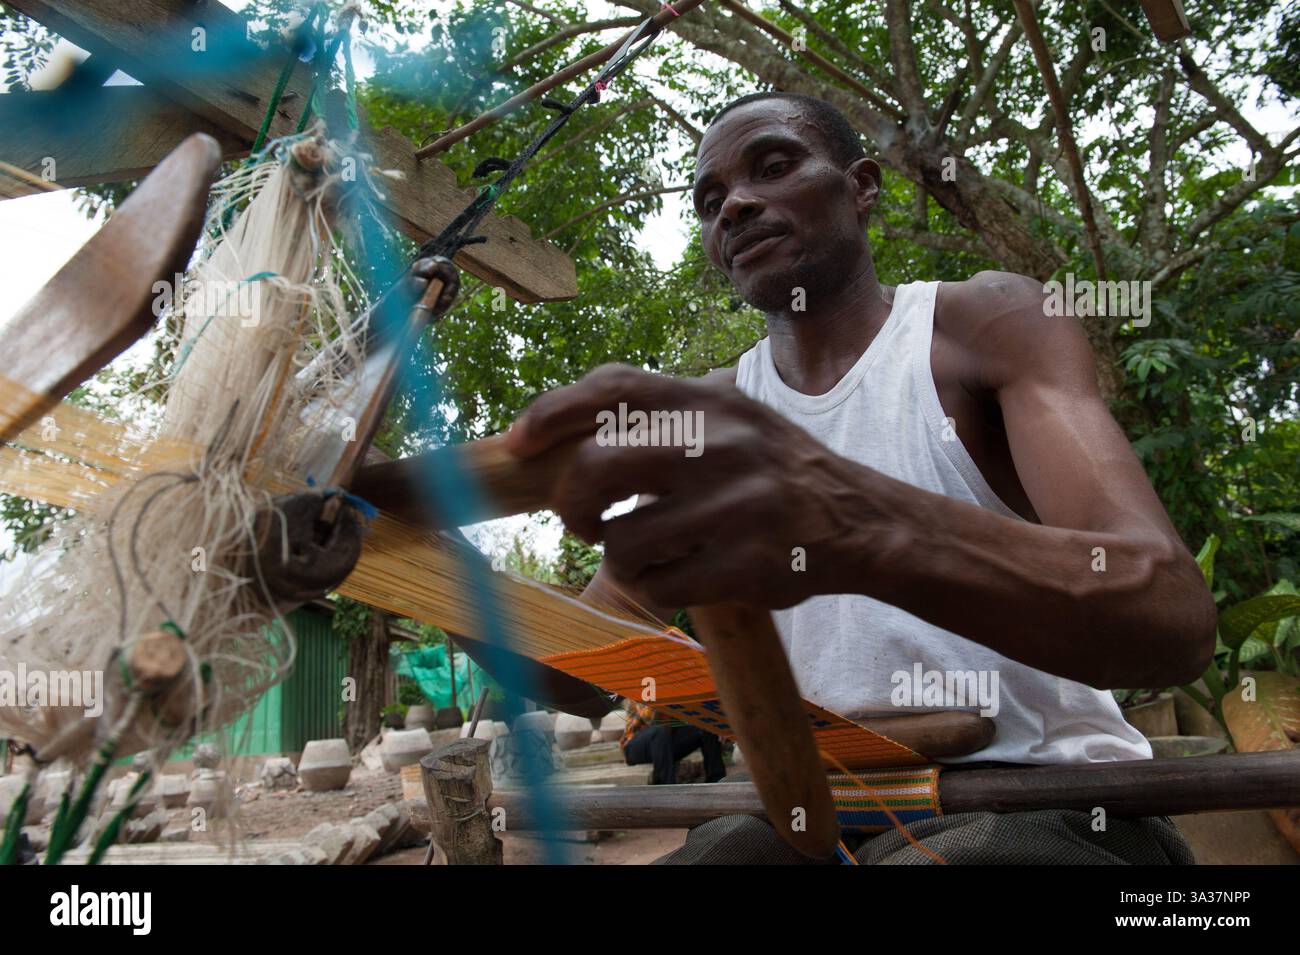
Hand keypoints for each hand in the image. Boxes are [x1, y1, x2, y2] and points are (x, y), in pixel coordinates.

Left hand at [503, 364, 875, 609]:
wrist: (861, 519)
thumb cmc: (770, 470)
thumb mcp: (728, 416)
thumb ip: (660, 415)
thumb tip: (558, 437)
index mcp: (707, 400)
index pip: (612, 388)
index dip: (551, 412)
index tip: (516, 443)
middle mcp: (720, 442)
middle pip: (595, 469)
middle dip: (572, 507)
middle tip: (583, 523)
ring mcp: (735, 504)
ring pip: (621, 542)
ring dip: (622, 557)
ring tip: (655, 552)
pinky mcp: (746, 562)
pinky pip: (658, 587)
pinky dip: (657, 589)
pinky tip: (686, 576)